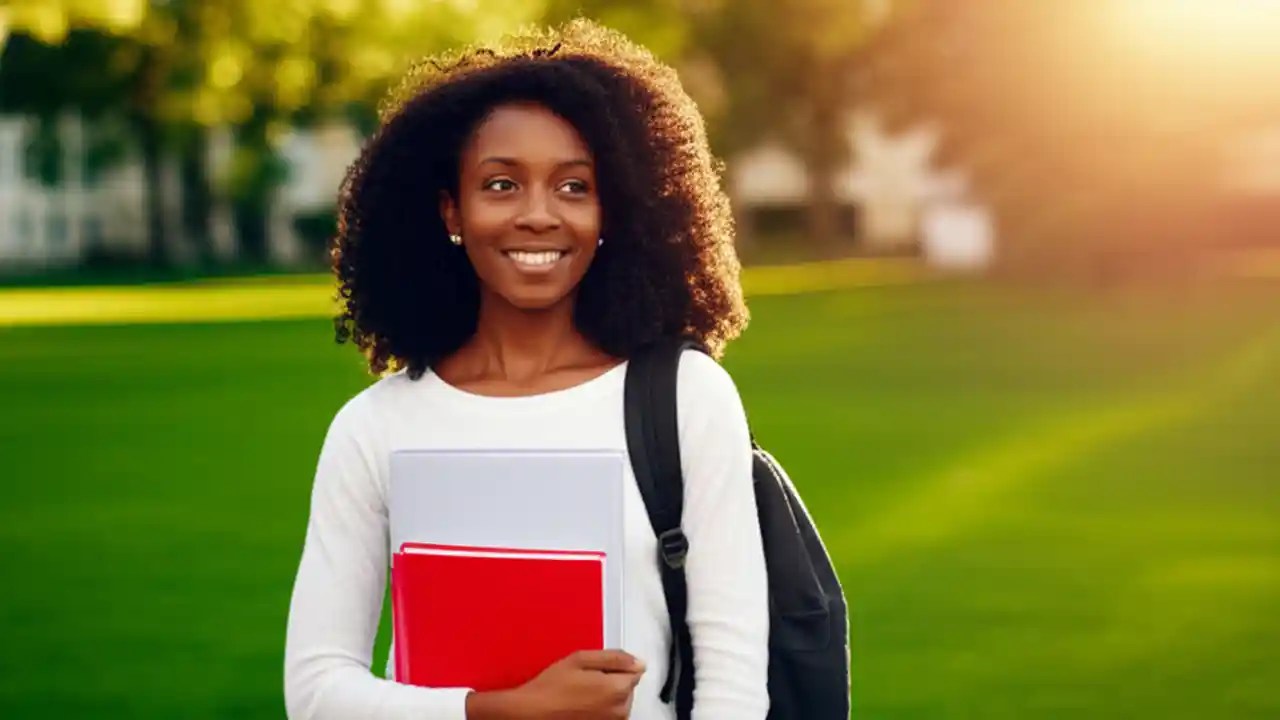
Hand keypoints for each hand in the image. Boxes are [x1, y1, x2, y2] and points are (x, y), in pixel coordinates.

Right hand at [466, 649, 645, 719]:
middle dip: (613, 680)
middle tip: (585, 679)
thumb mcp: (581, 659)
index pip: (635, 670)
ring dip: (607, 695)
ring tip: (581, 693)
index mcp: (618, 688)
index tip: (596, 668)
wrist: (532, 713)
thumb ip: (614, 658)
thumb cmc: (552, 686)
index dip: (615, 666)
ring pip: (620, 701)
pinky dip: (601, 708)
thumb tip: (639, 662)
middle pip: (628, 687)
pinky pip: (610, 713)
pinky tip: (581, 705)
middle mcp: (621, 710)